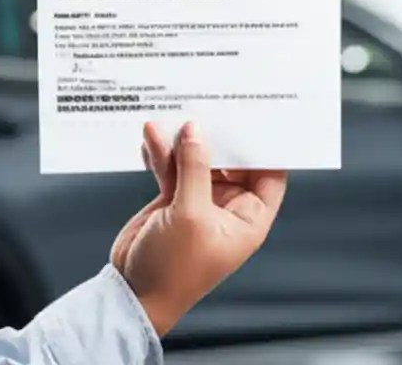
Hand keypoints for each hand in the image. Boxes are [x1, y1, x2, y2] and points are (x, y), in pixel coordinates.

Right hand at [110, 122, 286, 335]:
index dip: (265, 147)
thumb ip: (194, 169)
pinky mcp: (173, 201)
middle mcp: (228, 208)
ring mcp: (200, 203)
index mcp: (250, 218)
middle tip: (210, 106)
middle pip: (231, 162)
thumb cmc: (173, 271)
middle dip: (219, 137)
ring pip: (197, 162)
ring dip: (183, 143)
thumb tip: (196, 132)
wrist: (132, 295)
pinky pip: (172, 170)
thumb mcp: (189, 215)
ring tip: (171, 118)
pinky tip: (151, 137)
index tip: (256, 117)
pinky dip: (162, 154)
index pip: (269, 173)